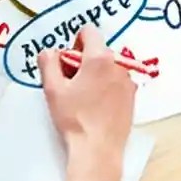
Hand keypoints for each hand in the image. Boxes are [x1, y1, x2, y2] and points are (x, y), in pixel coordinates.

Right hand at [39, 27, 135, 180]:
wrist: (98, 148)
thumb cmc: (76, 120)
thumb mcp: (53, 89)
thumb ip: (48, 63)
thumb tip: (48, 51)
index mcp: (99, 58)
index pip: (89, 32)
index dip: (74, 43)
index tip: (68, 60)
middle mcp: (118, 65)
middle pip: (98, 50)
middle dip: (83, 61)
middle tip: (71, 82)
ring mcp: (128, 80)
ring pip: (108, 66)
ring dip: (96, 73)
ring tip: (83, 96)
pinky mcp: (132, 95)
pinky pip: (117, 80)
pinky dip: (107, 85)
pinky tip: (96, 104)